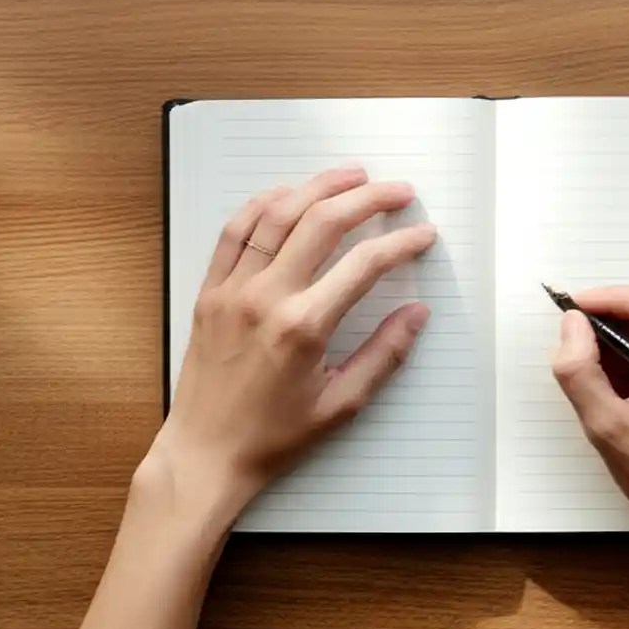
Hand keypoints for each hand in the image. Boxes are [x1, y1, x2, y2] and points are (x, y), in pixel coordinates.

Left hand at [145, 166, 436, 521]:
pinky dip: (263, 203)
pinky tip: (289, 193)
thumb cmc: (272, 438)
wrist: (205, 453)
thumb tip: (417, 313)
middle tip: (398, 190)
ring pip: (277, 215)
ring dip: (318, 187)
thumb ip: (383, 355)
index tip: (424, 234)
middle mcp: (265, 298)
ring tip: (352, 175)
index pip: (364, 265)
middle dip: (367, 198)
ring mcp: (232, 290)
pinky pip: (235, 231)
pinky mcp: (209, 291)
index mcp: (303, 328)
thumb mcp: (340, 406)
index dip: (401, 243)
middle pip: (322, 223)